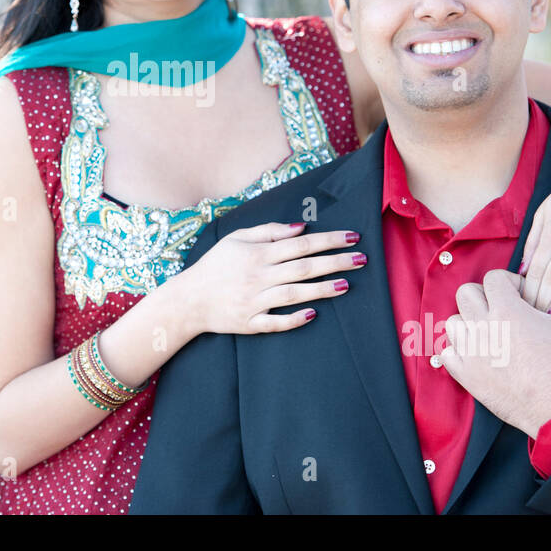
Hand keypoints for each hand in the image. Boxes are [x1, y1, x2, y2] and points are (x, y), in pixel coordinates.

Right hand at [177, 222, 364, 336]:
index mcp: (257, 253)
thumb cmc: (215, 265)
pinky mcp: (250, 322)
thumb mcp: (236, 238)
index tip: (352, 237)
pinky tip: (314, 314)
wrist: (188, 299)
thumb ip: (268, 230)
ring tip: (346, 285)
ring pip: (295, 294)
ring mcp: (255, 301)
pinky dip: (294, 319)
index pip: (301, 244)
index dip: (328, 240)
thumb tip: (301, 227)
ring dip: (322, 289)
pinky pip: (276, 322)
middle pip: (304, 267)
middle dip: (335, 262)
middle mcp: (259, 276)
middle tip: (362, 260)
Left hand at [440, 270, 550, 438]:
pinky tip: (477, 354)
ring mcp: (471, 351)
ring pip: (452, 321)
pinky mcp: (465, 374)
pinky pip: (447, 352)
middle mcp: (484, 327)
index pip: (493, 277)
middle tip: (499, 309)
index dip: (508, 281)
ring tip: (488, 332)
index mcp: (508, 311)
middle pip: (465, 292)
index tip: (519, 295)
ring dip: (468, 323)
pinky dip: (459, 351)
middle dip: (482, 296)